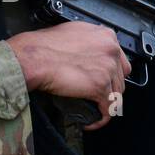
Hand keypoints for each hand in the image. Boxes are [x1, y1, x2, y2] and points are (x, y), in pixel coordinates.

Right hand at [5, 22, 130, 130]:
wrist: (33, 58)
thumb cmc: (43, 45)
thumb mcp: (73, 33)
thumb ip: (88, 42)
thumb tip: (90, 54)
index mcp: (106, 35)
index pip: (120, 59)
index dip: (112, 73)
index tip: (103, 81)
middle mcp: (111, 49)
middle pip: (121, 77)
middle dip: (110, 89)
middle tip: (96, 96)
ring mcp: (108, 68)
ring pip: (117, 94)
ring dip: (105, 104)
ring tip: (92, 109)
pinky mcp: (100, 86)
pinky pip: (109, 109)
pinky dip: (101, 118)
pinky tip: (91, 121)